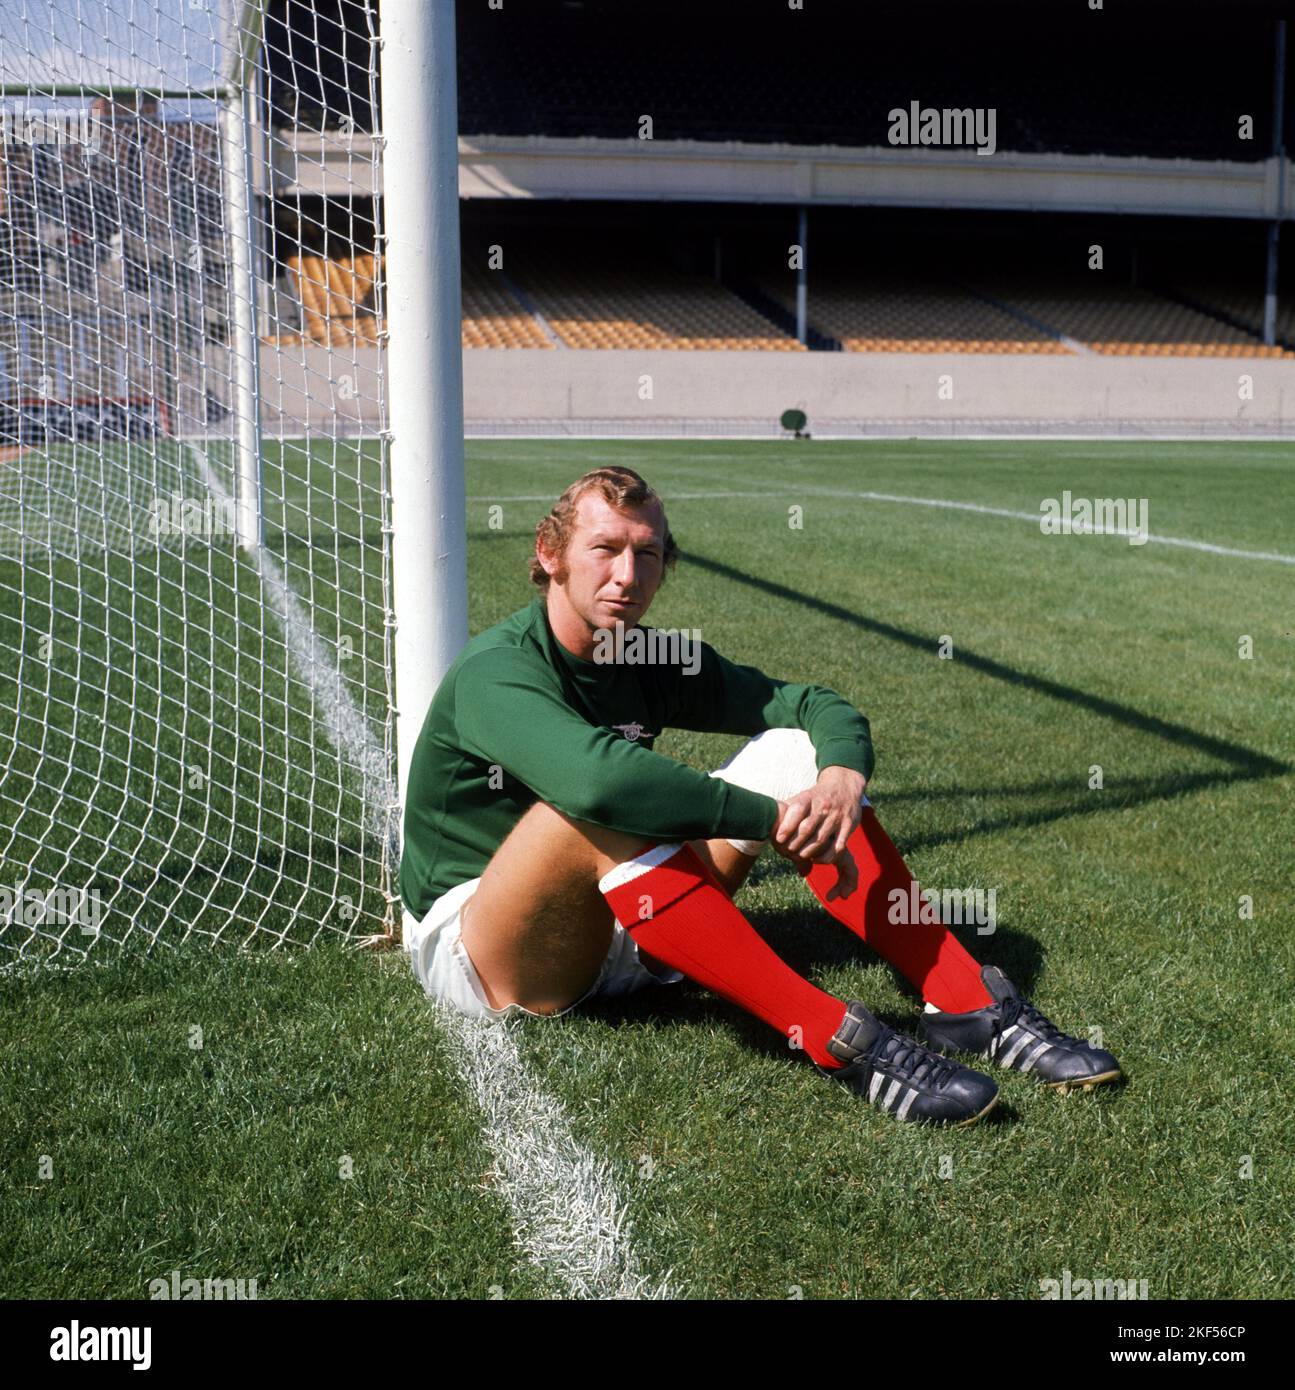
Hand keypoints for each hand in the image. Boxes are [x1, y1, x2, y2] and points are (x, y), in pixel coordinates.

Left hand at [770, 766, 865, 900]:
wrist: (844, 785)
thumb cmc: (817, 796)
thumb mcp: (803, 796)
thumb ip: (787, 808)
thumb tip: (766, 821)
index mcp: (809, 797)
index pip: (797, 809)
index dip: (787, 825)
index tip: (779, 839)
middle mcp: (824, 806)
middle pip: (807, 828)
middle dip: (796, 843)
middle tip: (789, 852)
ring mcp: (837, 816)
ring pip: (821, 839)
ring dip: (808, 852)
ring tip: (800, 857)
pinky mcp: (848, 825)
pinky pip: (838, 846)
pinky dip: (827, 856)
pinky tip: (818, 860)